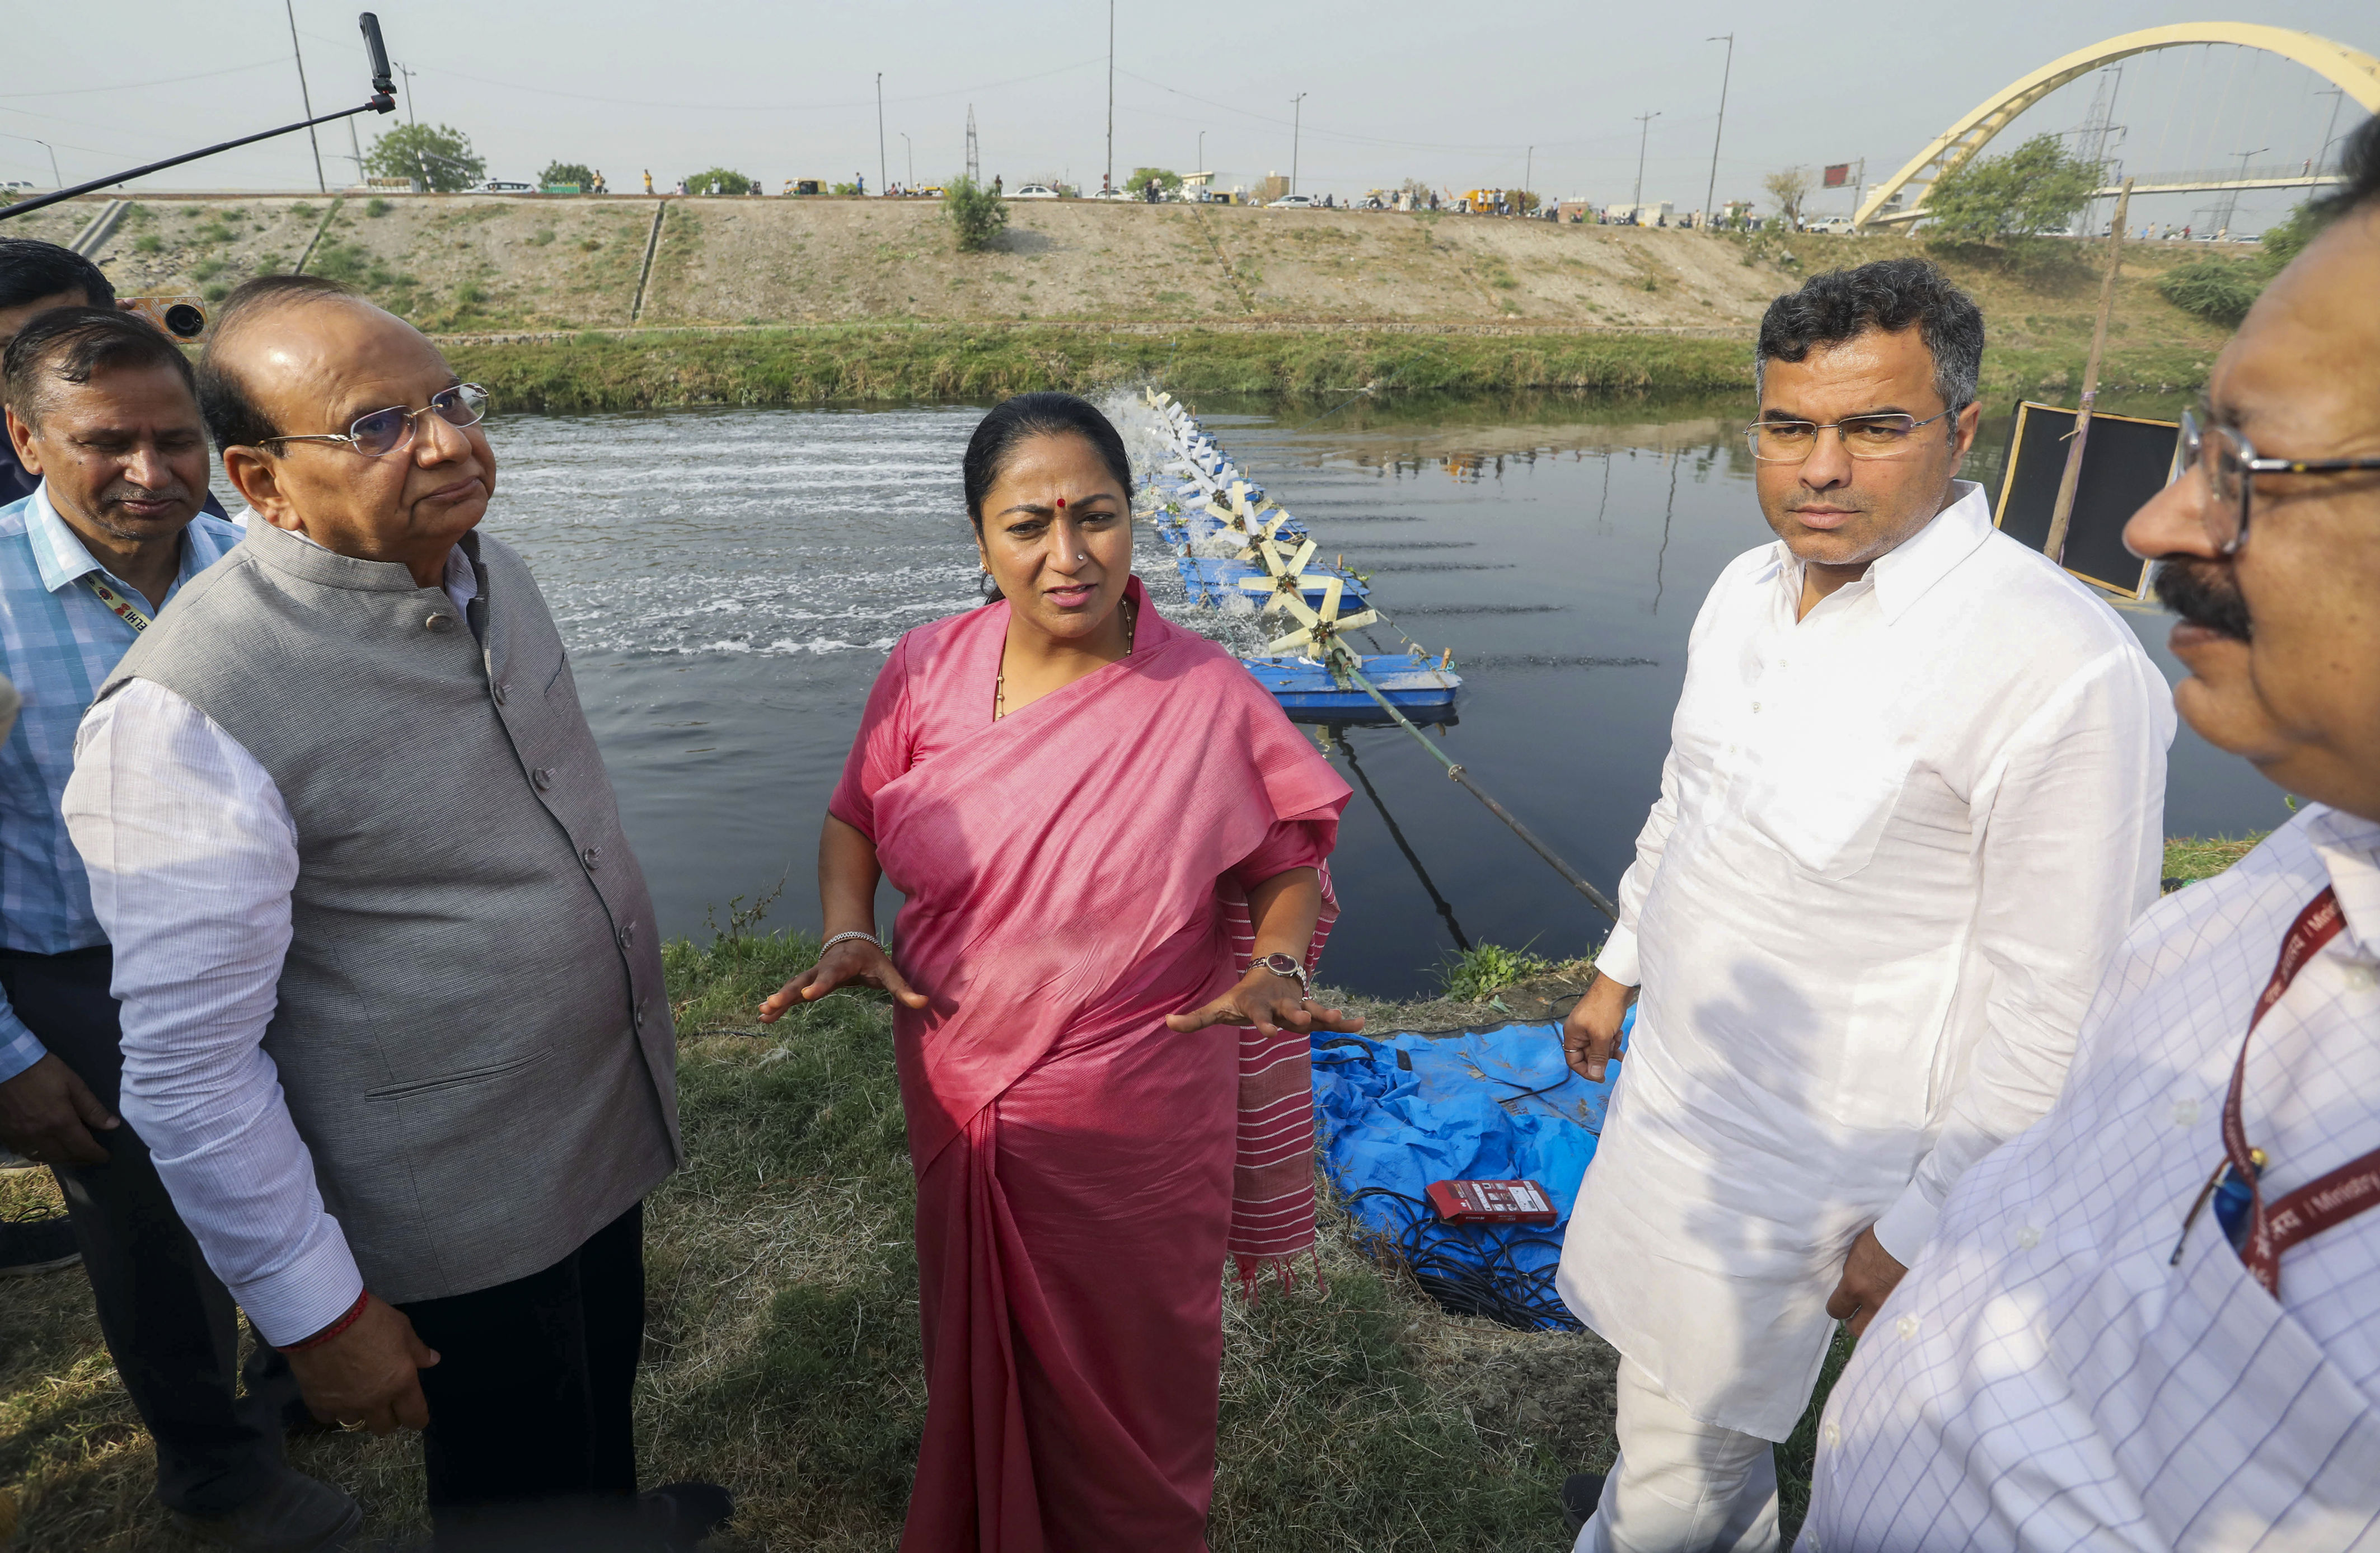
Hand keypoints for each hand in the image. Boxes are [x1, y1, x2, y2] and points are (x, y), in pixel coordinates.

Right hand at [0, 1053, 119, 1165]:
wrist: (6, 1065)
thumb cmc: (43, 1071)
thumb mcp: (73, 1084)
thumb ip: (92, 1108)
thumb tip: (112, 1125)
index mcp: (60, 1122)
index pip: (82, 1148)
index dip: (95, 1155)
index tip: (105, 1156)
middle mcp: (40, 1135)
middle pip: (64, 1156)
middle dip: (80, 1158)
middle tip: (91, 1156)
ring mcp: (21, 1137)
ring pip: (44, 1157)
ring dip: (61, 1159)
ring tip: (72, 1155)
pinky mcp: (7, 1134)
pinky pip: (25, 1153)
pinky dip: (40, 1155)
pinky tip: (46, 1150)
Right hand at [285, 1294, 439, 1434]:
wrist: (324, 1319)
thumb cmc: (369, 1319)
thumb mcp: (401, 1327)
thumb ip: (417, 1350)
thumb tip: (433, 1360)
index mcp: (400, 1383)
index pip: (415, 1418)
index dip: (416, 1418)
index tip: (413, 1412)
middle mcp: (374, 1401)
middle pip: (385, 1427)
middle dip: (388, 1417)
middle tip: (384, 1401)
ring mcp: (346, 1405)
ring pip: (356, 1424)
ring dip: (360, 1413)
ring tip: (357, 1396)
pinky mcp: (319, 1403)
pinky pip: (329, 1417)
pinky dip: (333, 1409)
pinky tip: (334, 1394)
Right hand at [759, 936, 928, 1021]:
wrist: (849, 940)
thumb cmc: (871, 958)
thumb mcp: (888, 971)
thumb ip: (904, 988)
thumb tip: (925, 1004)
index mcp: (843, 964)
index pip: (832, 975)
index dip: (821, 984)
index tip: (809, 995)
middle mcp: (822, 968)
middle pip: (804, 980)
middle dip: (789, 992)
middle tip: (773, 1003)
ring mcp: (811, 975)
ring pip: (792, 986)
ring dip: (779, 999)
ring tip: (763, 1012)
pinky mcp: (806, 983)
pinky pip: (790, 994)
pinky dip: (778, 1004)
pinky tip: (764, 1016)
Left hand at [1165, 964, 1365, 1035]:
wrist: (1269, 975)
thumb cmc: (1241, 997)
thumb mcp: (1218, 1007)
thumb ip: (1195, 1018)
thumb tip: (1165, 1022)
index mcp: (1257, 1006)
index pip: (1257, 1015)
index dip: (1261, 1022)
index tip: (1265, 1033)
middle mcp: (1279, 1005)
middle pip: (1288, 1011)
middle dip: (1297, 1016)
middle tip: (1304, 1021)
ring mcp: (1297, 1005)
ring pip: (1313, 1010)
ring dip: (1325, 1016)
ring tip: (1340, 1019)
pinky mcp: (1310, 1009)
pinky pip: (1329, 1017)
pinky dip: (1345, 1021)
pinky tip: (1362, 1023)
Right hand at [1560, 972, 1633, 1082]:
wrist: (1616, 986)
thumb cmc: (1605, 1007)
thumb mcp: (1601, 1036)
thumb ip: (1598, 1057)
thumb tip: (1595, 1075)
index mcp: (1572, 1034)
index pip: (1573, 1061)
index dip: (1586, 1070)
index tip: (1601, 1076)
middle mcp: (1578, 1032)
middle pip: (1587, 1055)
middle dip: (1601, 1056)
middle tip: (1613, 1053)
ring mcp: (1588, 1027)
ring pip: (1597, 1047)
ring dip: (1608, 1048)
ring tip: (1616, 1040)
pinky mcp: (1599, 1023)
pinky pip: (1603, 1039)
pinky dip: (1611, 1041)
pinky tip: (1619, 1036)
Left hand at [1824, 1225, 1907, 1339]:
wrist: (1915, 1234)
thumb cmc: (1885, 1237)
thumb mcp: (1858, 1252)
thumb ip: (1851, 1274)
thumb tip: (1848, 1285)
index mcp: (1855, 1285)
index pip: (1836, 1309)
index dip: (1838, 1308)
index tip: (1843, 1306)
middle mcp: (1874, 1302)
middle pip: (1857, 1329)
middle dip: (1855, 1323)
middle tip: (1858, 1315)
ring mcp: (1896, 1308)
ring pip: (1879, 1332)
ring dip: (1876, 1326)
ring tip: (1877, 1317)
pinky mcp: (1914, 1308)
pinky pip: (1901, 1326)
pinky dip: (1897, 1323)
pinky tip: (1898, 1315)